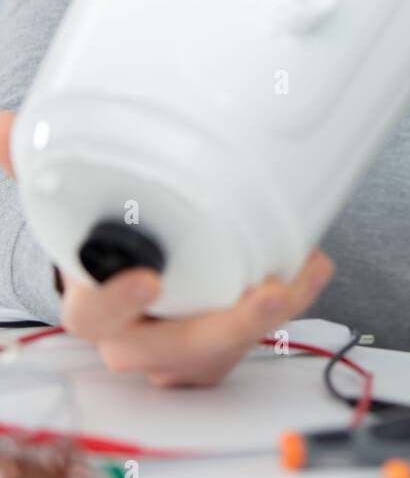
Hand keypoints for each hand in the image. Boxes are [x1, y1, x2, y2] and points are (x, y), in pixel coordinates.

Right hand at [0, 108, 335, 386]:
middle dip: (228, 328)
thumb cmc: (107, 242)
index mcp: (94, 306)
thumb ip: (38, 163)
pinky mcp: (220, 350)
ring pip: (225, 351)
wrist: (134, 279)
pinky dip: (290, 304)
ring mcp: (181, 352)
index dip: (117, 302)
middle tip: (269, 292)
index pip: (93, 317)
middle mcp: (137, 339)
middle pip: (175, 351)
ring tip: (304, 271)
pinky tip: (310, 268)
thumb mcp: (72, 202)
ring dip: (273, 317)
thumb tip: (3, 126)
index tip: (150, 278)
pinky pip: (256, 341)